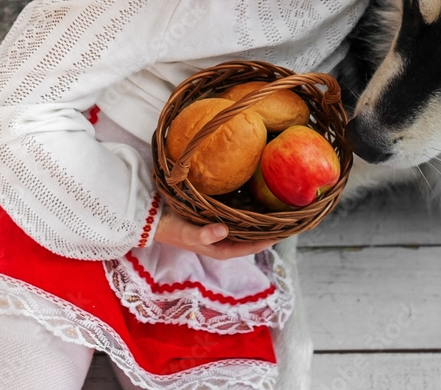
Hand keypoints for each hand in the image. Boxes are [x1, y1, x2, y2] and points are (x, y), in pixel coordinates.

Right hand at [154, 209, 280, 259]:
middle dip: (269, 227)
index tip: (287, 230)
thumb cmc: (170, 229)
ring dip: (260, 216)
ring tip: (277, 202)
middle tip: (287, 213)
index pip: (253, 246)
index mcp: (222, 248)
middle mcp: (225, 240)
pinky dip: (247, 205)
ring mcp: (221, 228)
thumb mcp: (186, 233)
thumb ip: (204, 233)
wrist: (152, 220)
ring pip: (247, 224)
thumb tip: (224, 230)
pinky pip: (237, 213)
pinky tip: (255, 192)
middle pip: (253, 235)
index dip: (270, 239)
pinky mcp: (216, 217)